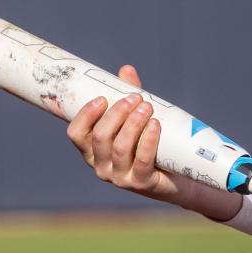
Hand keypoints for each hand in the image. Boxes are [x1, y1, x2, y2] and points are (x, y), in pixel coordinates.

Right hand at [66, 65, 182, 203]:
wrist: (175, 176)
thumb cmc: (148, 143)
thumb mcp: (135, 120)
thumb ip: (128, 97)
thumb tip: (126, 70)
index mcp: (92, 150)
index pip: (76, 134)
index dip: (85, 115)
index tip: (103, 98)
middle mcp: (101, 165)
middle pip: (100, 137)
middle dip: (117, 113)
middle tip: (134, 98)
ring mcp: (119, 177)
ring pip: (119, 147)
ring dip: (133, 123)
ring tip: (147, 107)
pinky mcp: (140, 182)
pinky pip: (142, 160)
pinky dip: (148, 140)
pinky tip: (155, 125)